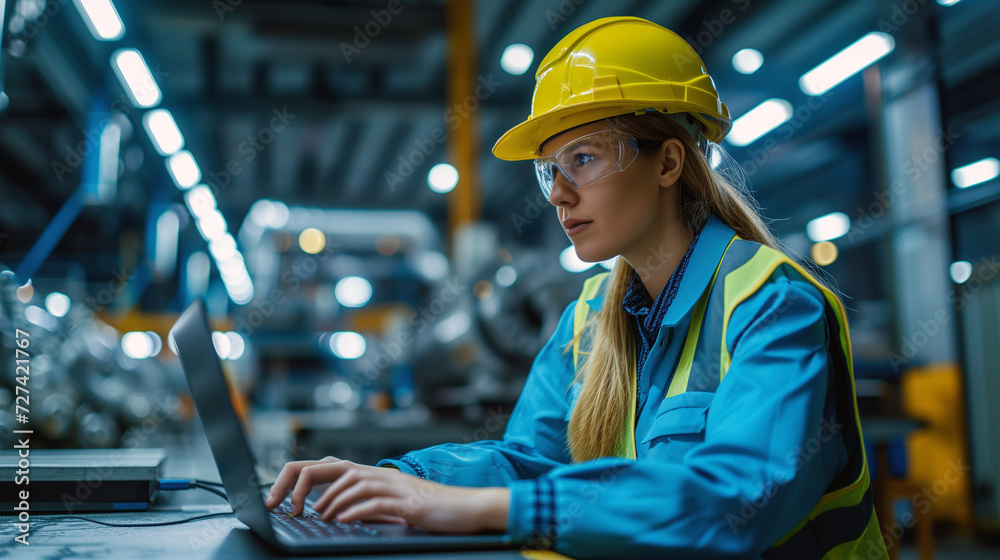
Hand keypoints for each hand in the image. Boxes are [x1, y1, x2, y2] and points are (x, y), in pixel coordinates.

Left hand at [265, 456, 509, 532]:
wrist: (467, 508)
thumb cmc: (430, 509)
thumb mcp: (390, 505)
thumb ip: (364, 503)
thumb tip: (334, 512)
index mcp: (373, 474)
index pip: (327, 467)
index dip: (299, 479)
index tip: (282, 501)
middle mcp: (380, 474)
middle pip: (331, 467)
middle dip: (302, 484)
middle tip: (287, 507)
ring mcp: (394, 486)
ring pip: (351, 483)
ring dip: (328, 501)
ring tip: (318, 518)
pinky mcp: (407, 502)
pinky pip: (375, 502)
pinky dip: (354, 510)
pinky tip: (342, 521)